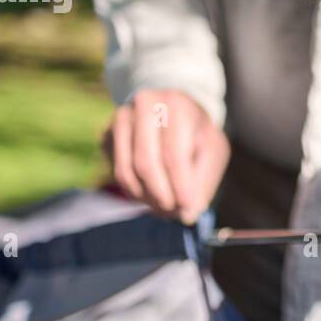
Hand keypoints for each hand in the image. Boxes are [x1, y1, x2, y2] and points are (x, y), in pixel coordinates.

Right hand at [103, 89, 229, 224]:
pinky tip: (151, 193)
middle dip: (161, 196)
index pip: (173, 154)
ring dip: (146, 198)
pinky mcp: (108, 133)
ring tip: (165, 206)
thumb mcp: (212, 149)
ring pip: (126, 171)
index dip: (180, 186)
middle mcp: (144, 106)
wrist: (172, 106)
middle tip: (174, 211)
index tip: (186, 208)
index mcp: (176, 106)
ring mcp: (121, 119)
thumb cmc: (196, 131)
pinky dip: (134, 191)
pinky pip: (117, 172)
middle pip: (145, 164)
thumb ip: (203, 180)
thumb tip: (187, 214)